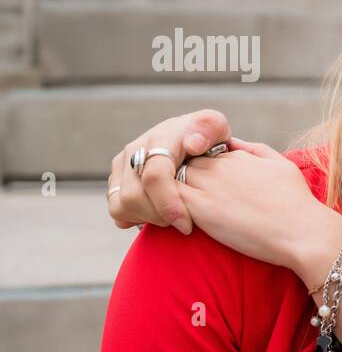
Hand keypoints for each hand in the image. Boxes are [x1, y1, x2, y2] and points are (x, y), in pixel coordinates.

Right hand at [107, 109, 232, 234]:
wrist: (188, 136)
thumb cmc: (207, 136)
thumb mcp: (215, 126)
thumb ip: (209, 127)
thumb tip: (193, 144)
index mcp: (159, 139)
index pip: (154, 177)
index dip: (168, 205)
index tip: (186, 225)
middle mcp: (134, 150)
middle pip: (134, 197)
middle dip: (159, 217)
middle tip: (183, 224)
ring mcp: (121, 165)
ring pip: (121, 205)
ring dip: (147, 219)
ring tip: (172, 219)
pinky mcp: (116, 179)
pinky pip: (117, 209)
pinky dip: (135, 219)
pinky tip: (157, 216)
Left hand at [178, 141, 341, 284]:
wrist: (302, 231)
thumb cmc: (298, 202)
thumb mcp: (282, 164)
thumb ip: (256, 150)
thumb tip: (235, 144)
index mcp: (237, 156)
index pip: (204, 153)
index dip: (205, 171)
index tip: (211, 188)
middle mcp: (219, 166)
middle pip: (185, 163)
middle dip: (185, 177)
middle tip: (191, 200)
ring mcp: (208, 187)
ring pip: (173, 179)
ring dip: (174, 192)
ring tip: (184, 212)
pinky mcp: (201, 210)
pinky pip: (170, 200)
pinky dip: (168, 207)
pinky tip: (180, 221)